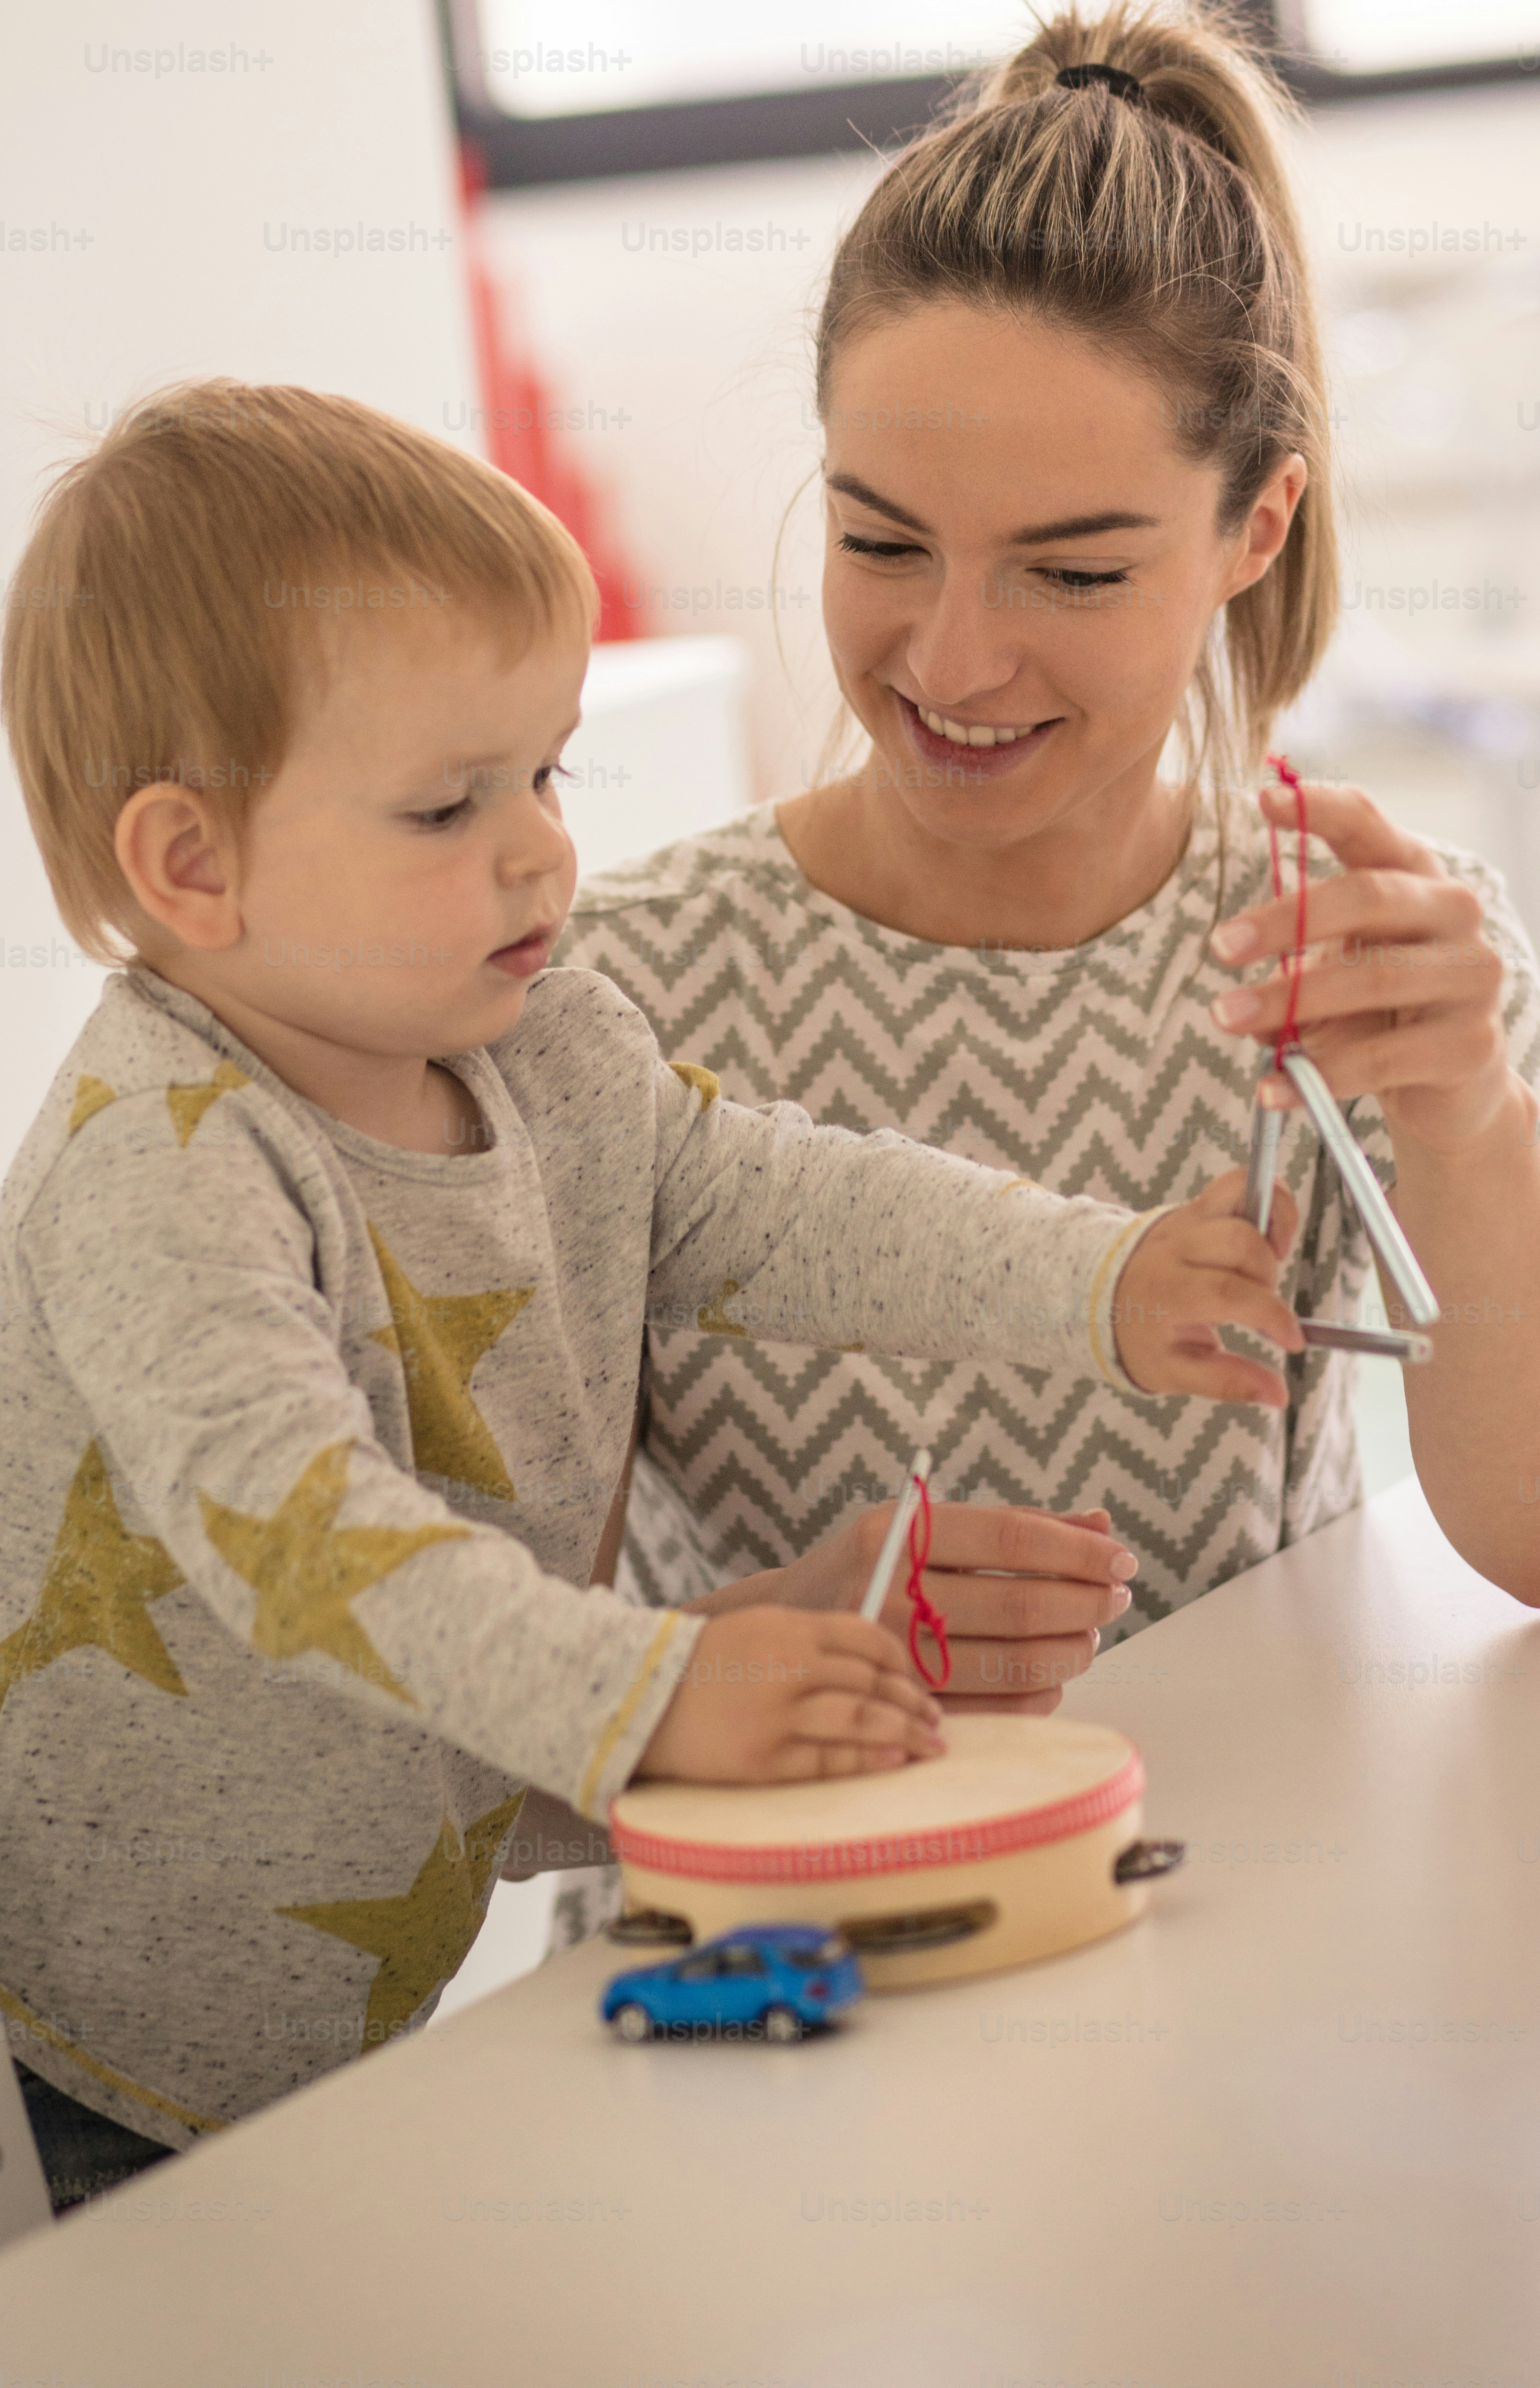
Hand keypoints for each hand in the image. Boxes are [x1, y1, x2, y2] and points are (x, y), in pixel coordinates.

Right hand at [634, 1604, 945, 1784]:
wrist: (635, 1695)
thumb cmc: (701, 1663)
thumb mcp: (756, 1627)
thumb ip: (808, 1638)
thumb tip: (870, 1664)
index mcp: (788, 1628)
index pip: (866, 1638)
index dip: (901, 1662)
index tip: (917, 1679)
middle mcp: (789, 1667)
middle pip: (872, 1682)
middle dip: (913, 1702)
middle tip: (936, 1719)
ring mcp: (777, 1716)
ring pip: (860, 1720)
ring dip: (904, 1733)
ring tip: (929, 1745)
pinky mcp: (762, 1760)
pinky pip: (828, 1761)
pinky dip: (866, 1760)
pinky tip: (892, 1761)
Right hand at [693, 1499, 1140, 1714]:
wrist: (788, 1625)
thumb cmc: (875, 1568)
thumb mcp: (924, 1525)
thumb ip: (1016, 1524)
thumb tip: (1102, 1522)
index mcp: (897, 1533)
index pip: (1011, 1537)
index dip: (1077, 1550)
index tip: (1121, 1559)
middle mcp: (890, 1591)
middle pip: (1023, 1604)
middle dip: (1088, 1603)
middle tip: (1115, 1599)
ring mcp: (896, 1655)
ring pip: (1017, 1661)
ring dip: (1072, 1650)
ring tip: (1086, 1636)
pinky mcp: (905, 1705)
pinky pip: (1000, 1708)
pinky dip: (1041, 1694)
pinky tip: (1051, 1676)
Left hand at [1116, 1168, 1301, 1403]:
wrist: (1095, 1294)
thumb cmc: (1136, 1334)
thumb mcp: (1174, 1370)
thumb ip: (1227, 1381)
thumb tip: (1280, 1396)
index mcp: (1166, 1290)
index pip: (1230, 1293)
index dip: (1272, 1315)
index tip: (1292, 1340)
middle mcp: (1175, 1246)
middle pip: (1242, 1243)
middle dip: (1267, 1281)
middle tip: (1260, 1308)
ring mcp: (1186, 1219)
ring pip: (1244, 1203)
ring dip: (1269, 1242)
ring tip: (1263, 1275)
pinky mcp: (1197, 1206)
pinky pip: (1240, 1183)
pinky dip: (1269, 1202)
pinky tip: (1272, 1239)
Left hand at [1209, 781, 1509, 1159]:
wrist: (1449, 1087)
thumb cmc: (1378, 1011)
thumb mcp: (1335, 969)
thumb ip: (1293, 961)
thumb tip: (1237, 983)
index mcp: (1415, 878)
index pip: (1370, 826)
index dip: (1320, 809)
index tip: (1261, 800)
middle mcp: (1454, 914)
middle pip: (1369, 897)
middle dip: (1288, 920)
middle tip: (1220, 946)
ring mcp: (1471, 978)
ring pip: (1373, 978)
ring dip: (1290, 1001)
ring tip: (1226, 1017)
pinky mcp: (1470, 1044)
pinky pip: (1380, 1059)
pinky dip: (1318, 1076)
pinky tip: (1271, 1089)